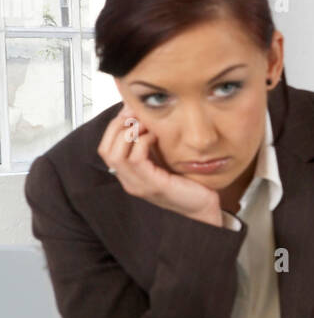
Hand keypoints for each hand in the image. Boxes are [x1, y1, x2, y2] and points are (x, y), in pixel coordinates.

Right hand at [98, 106, 222, 225]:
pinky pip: (136, 159)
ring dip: (129, 132)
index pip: (105, 148)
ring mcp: (139, 185)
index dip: (114, 126)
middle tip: (136, 114)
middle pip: (105, 149)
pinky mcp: (154, 185)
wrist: (203, 206)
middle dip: (118, 126)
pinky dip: (143, 141)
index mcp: (129, 174)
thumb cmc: (186, 181)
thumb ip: (149, 141)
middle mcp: (129, 181)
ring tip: (146, 124)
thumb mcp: (163, 158)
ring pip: (115, 154)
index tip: (130, 111)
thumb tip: (140, 114)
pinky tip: (155, 135)